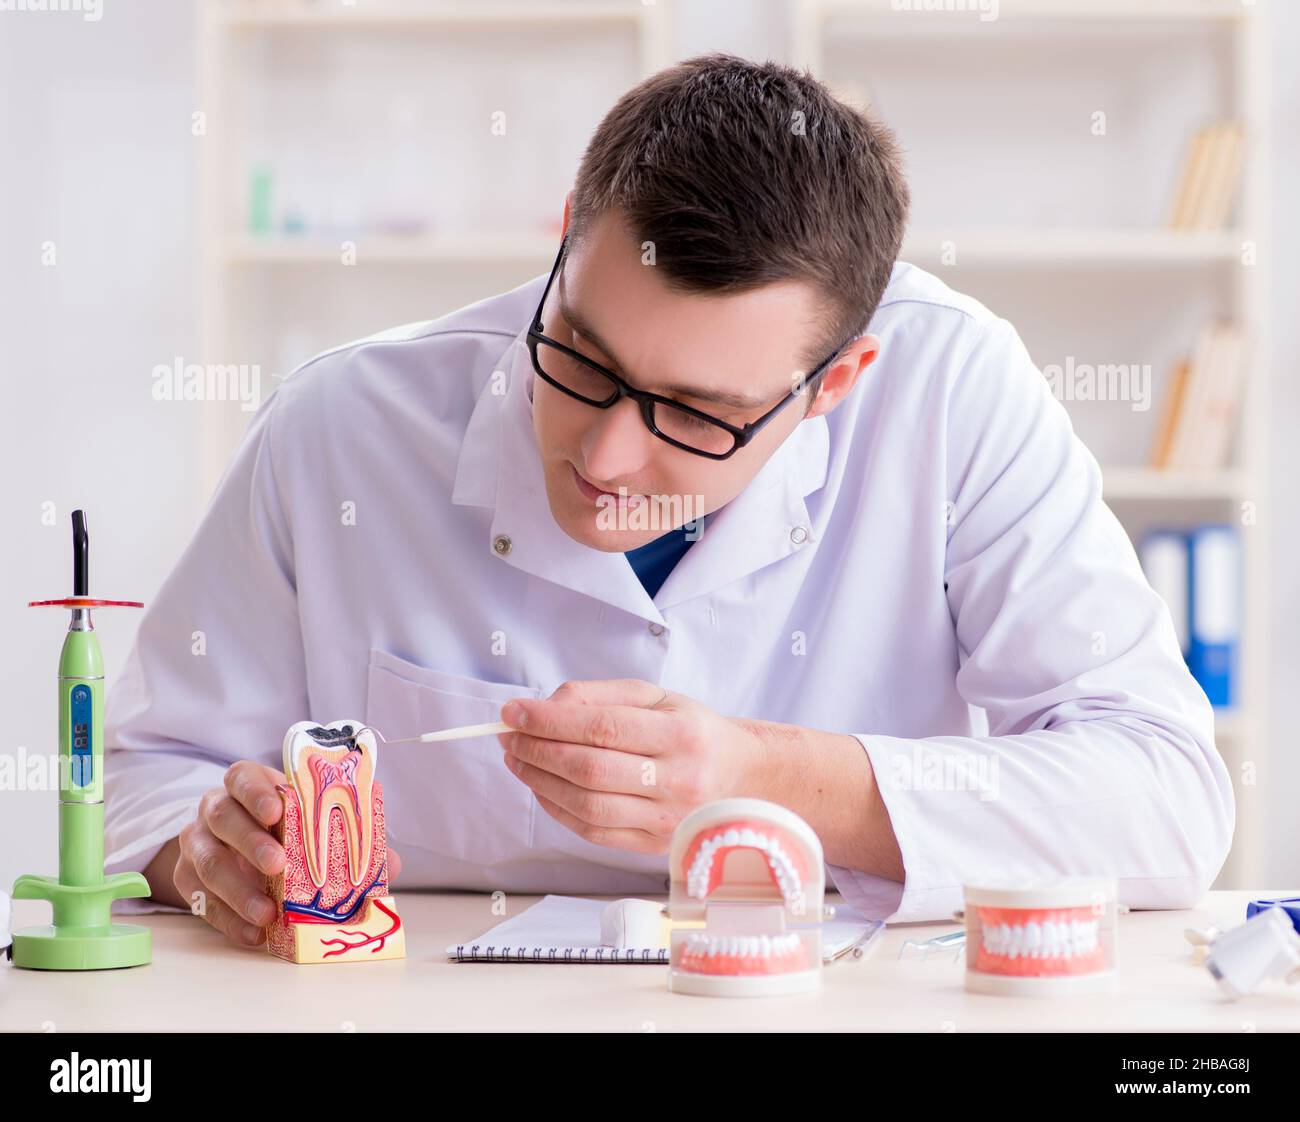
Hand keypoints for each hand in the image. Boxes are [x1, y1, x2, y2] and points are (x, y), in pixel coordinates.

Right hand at [172, 760, 402, 946]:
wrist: (230, 850)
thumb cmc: (282, 830)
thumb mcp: (310, 825)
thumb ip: (346, 838)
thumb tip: (390, 864)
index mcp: (246, 786)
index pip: (242, 777)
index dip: (257, 791)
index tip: (277, 810)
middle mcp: (215, 810)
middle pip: (222, 816)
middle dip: (251, 841)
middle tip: (279, 865)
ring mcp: (196, 844)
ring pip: (207, 861)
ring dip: (238, 890)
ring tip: (268, 913)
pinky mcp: (187, 879)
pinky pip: (202, 901)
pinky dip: (230, 920)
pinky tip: (255, 934)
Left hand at [497, 679, 765, 853]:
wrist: (740, 778)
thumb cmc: (691, 730)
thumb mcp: (656, 696)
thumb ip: (599, 695)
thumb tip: (543, 707)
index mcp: (682, 734)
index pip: (603, 727)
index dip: (550, 720)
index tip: (513, 712)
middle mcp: (679, 780)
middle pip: (590, 769)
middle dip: (538, 750)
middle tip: (509, 735)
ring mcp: (667, 819)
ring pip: (587, 805)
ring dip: (540, 781)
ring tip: (518, 759)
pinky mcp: (654, 846)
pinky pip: (592, 832)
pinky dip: (557, 809)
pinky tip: (542, 787)